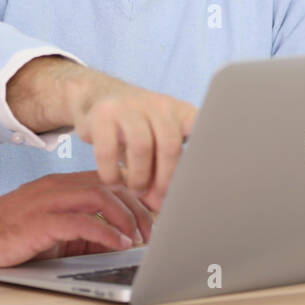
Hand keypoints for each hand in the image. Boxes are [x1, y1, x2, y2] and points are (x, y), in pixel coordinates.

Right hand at [0, 171, 153, 270]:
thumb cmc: (7, 233)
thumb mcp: (53, 230)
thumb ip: (82, 229)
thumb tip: (115, 239)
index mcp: (61, 184)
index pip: (108, 180)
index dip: (135, 195)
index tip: (153, 214)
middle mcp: (56, 186)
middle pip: (110, 185)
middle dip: (138, 207)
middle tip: (152, 230)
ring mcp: (48, 201)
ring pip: (101, 197)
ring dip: (126, 218)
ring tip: (139, 237)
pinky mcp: (40, 221)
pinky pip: (82, 221)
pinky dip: (106, 233)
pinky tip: (117, 244)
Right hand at [70, 77, 196, 210]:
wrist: (98, 98)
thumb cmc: (136, 131)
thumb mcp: (155, 149)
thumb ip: (161, 175)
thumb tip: (161, 206)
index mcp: (180, 112)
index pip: (200, 129)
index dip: (204, 152)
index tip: (205, 176)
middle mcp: (158, 104)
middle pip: (169, 144)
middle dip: (165, 179)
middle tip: (158, 198)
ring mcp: (129, 106)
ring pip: (141, 146)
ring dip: (138, 177)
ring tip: (135, 190)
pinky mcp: (102, 114)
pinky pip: (107, 150)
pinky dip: (111, 173)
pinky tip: (113, 181)